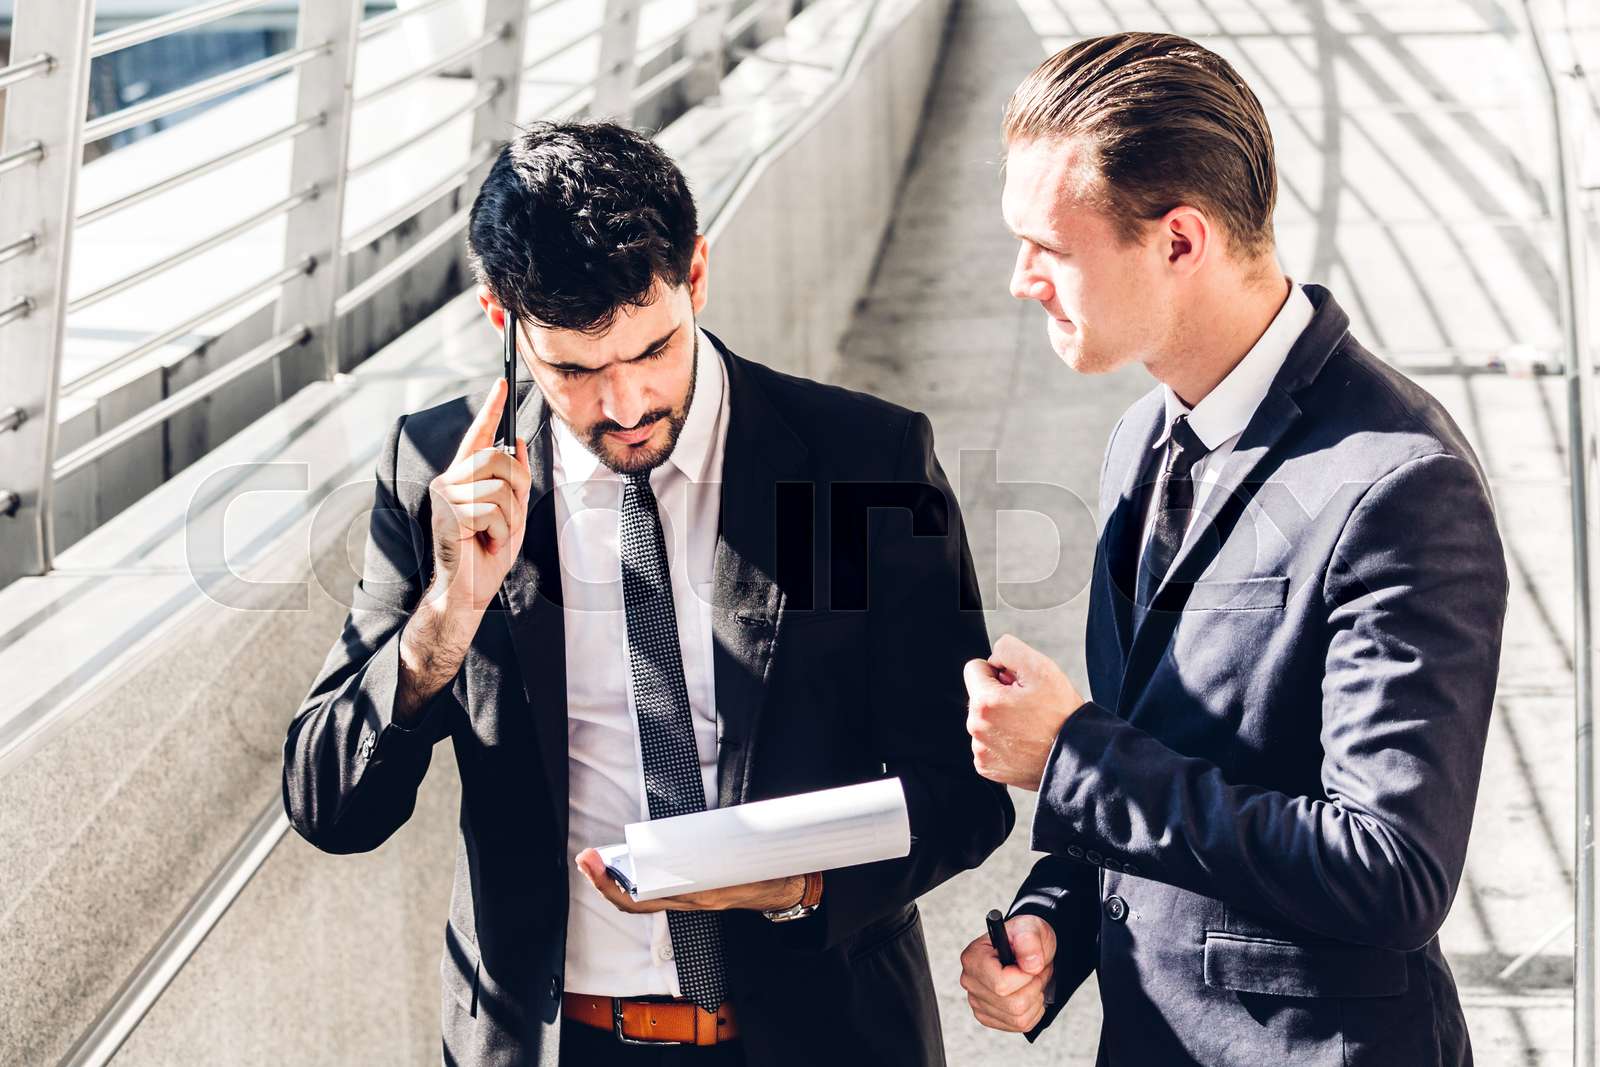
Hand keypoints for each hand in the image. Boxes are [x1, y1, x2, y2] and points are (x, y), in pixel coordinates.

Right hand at [427, 377, 530, 613]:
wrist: (468, 593)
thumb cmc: (487, 556)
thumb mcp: (511, 514)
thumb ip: (514, 481)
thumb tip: (515, 442)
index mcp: (464, 478)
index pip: (477, 435)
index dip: (490, 408)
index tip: (500, 382)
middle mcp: (449, 480)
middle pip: (496, 457)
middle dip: (518, 485)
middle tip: (512, 516)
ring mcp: (444, 495)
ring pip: (498, 486)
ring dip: (509, 517)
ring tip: (494, 536)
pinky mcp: (447, 513)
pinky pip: (492, 510)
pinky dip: (500, 531)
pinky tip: (486, 544)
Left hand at [574, 849, 805, 912]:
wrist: (785, 887)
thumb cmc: (765, 867)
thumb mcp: (739, 848)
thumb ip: (714, 833)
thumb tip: (696, 810)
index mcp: (697, 895)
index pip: (642, 900)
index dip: (612, 885)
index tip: (594, 862)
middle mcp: (689, 902)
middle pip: (634, 903)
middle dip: (605, 883)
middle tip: (587, 859)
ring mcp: (691, 902)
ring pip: (643, 901)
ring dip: (616, 883)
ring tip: (597, 862)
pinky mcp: (695, 896)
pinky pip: (658, 898)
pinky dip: (638, 885)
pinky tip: (629, 868)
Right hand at [960, 914, 1056, 1032]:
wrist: (1026, 948)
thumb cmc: (1024, 937)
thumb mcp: (1030, 928)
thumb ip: (1029, 941)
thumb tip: (1030, 966)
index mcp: (974, 957)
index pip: (1001, 985)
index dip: (1025, 978)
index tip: (1033, 965)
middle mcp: (970, 981)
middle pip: (1012, 1004)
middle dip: (1034, 988)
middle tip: (1037, 971)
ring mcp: (977, 1001)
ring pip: (1018, 1017)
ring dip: (1035, 1000)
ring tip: (1033, 981)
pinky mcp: (987, 1016)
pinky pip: (1019, 1025)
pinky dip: (1032, 1011)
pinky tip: (1028, 993)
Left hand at [964, 633, 1086, 789]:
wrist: (1077, 758)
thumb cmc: (1060, 713)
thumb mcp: (1040, 668)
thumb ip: (1008, 649)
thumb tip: (993, 659)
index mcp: (984, 702)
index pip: (974, 668)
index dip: (998, 671)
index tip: (1016, 683)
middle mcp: (976, 728)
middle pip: (979, 696)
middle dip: (999, 695)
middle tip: (1028, 706)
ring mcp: (981, 751)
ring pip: (983, 720)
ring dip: (1000, 719)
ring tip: (1029, 726)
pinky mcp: (988, 767)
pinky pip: (987, 744)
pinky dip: (1003, 742)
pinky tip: (1024, 743)